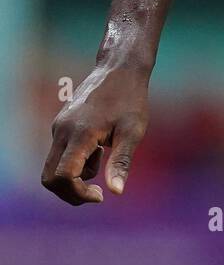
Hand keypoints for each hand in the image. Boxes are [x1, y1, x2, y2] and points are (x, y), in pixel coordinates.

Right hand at [41, 61, 149, 204]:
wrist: (119, 69)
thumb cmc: (130, 100)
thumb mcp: (132, 133)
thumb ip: (121, 163)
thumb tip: (116, 192)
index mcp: (80, 134)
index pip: (63, 176)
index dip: (78, 193)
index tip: (100, 195)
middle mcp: (62, 131)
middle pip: (50, 177)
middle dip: (71, 191)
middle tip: (97, 193)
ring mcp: (58, 127)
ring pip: (55, 166)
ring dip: (77, 174)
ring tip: (103, 156)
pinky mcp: (60, 124)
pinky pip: (60, 153)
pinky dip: (76, 160)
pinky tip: (98, 147)